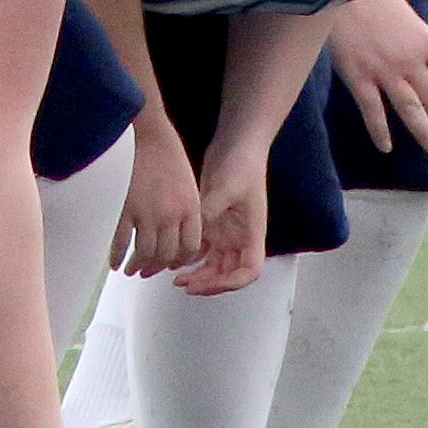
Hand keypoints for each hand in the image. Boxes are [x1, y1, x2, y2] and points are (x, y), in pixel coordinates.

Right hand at [113, 114, 205, 277]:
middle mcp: (171, 215)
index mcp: (191, 208)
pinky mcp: (127, 208)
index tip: (172, 263)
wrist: (150, 136)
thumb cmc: (169, 155)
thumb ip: (187, 211)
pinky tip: (115, 262)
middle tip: (149, 270)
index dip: (181, 261)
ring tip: (132, 270)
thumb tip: (178, 235)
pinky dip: (117, 255)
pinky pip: (121, 241)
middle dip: (157, 267)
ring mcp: (148, 213)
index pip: (190, 247)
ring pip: (145, 253)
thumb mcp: (189, 185)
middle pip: (167, 254)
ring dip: (138, 266)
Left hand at [174, 146, 267, 294]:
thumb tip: (192, 231)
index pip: (249, 271)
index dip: (232, 283)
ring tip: (176, 278)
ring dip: (198, 274)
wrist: (238, 142)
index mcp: (253, 233)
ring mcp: (227, 231)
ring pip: (213, 264)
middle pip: (228, 273)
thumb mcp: (225, 188)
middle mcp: (241, 237)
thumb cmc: (242, 163)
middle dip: (208, 283)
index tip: (209, 283)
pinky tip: (174, 258)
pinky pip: (202, 249)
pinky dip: (190, 257)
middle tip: (185, 285)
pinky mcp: (213, 222)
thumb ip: (208, 212)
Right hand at [330, 0, 427, 156]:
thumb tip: (426, 62)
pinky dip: (380, 132)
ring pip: (412, 111)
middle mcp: (411, 61)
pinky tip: (386, 147)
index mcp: (426, 43)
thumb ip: (417, 41)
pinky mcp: (359, 77)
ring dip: (426, 134)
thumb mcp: (407, 16)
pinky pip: (373, 112)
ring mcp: (386, 71)